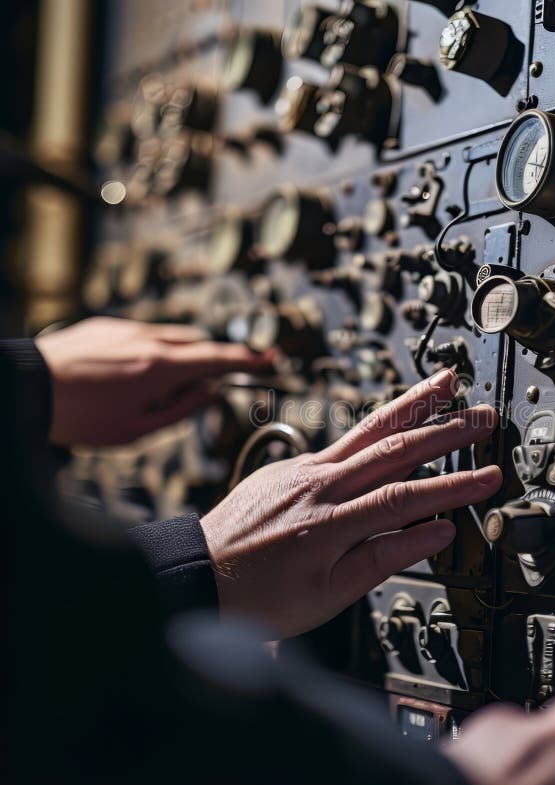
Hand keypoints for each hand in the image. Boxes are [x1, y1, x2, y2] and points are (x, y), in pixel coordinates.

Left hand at [36, 316, 272, 446]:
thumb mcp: (137, 430)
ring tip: (151, 388)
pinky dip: (151, 350)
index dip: (248, 359)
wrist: (26, 388)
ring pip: (170, 336)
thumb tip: (208, 395)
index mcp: (162, 367)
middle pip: (197, 343)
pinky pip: (143, 333)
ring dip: (177, 357)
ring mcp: (127, 328)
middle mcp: (149, 339)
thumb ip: (181, 411)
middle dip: (207, 362)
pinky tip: (126, 375)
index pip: (218, 358)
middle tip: (197, 390)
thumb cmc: (80, 417)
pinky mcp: (106, 325)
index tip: (270, 358)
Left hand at [200, 368, 501, 637]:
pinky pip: (341, 440)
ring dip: (411, 405)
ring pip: (367, 429)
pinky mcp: (289, 465)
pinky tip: (394, 417)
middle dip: (445, 430)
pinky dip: (374, 425)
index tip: (489, 475)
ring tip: (444, 382)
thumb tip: (435, 532)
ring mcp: (302, 469)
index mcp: (331, 523)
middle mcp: (319, 485)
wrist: (198, 576)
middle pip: (393, 448)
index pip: (407, 496)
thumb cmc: (260, 596)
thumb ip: (385, 557)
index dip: (454, 486)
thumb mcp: (328, 594)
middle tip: (483, 416)